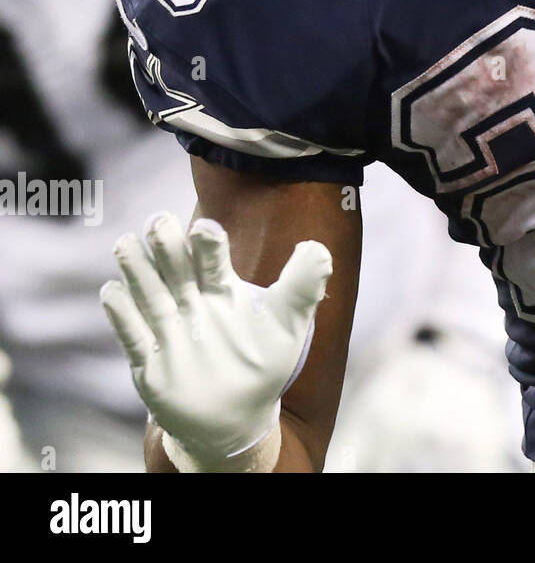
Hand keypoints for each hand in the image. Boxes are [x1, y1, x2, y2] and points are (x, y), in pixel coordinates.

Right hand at [100, 212, 331, 462]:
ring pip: (151, 296)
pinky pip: (133, 336)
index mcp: (224, 290)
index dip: (208, 245)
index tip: (205, 228)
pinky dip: (122, 316)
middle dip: (167, 247)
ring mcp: (169, 332)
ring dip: (138, 271)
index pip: (213, 261)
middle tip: (159, 222)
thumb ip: (302, 286)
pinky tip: (112, 292)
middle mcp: (192, 304)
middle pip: (177, 270)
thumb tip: (318, 249)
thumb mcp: (290, 323)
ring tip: (126, 243)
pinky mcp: (151, 363)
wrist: (237, 415)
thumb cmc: (263, 362)